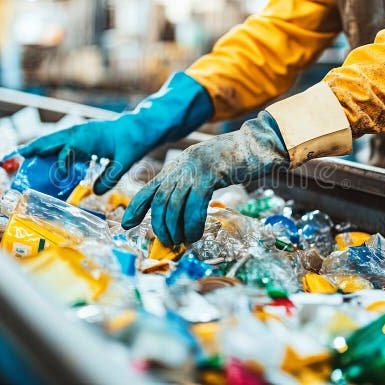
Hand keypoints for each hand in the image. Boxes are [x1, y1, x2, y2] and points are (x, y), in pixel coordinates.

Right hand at [16, 118, 145, 194]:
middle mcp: (81, 132)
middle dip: (35, 147)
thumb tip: (94, 192)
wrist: (141, 126)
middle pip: (53, 139)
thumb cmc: (134, 140)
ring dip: (40, 146)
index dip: (62, 162)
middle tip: (17, 155)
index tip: (62, 177)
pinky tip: (45, 157)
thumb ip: (111, 176)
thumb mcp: (126, 160)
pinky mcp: (84, 136)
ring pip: (56, 138)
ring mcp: (81, 133)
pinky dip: (51, 147)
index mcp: (90, 136)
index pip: (68, 148)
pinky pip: (63, 141)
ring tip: (23, 154)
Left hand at [121, 111, 289, 245]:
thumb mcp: (206, 170)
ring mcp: (195, 168)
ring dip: (175, 228)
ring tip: (182, 241)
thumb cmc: (236, 162)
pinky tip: (196, 234)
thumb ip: (193, 186)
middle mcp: (182, 166)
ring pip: (174, 204)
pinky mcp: (210, 173)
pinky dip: (192, 223)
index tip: (127, 224)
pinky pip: (195, 204)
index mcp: (178, 165)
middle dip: (160, 225)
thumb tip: (184, 215)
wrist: (258, 143)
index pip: (150, 188)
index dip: (136, 207)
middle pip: (160, 200)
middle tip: (169, 241)